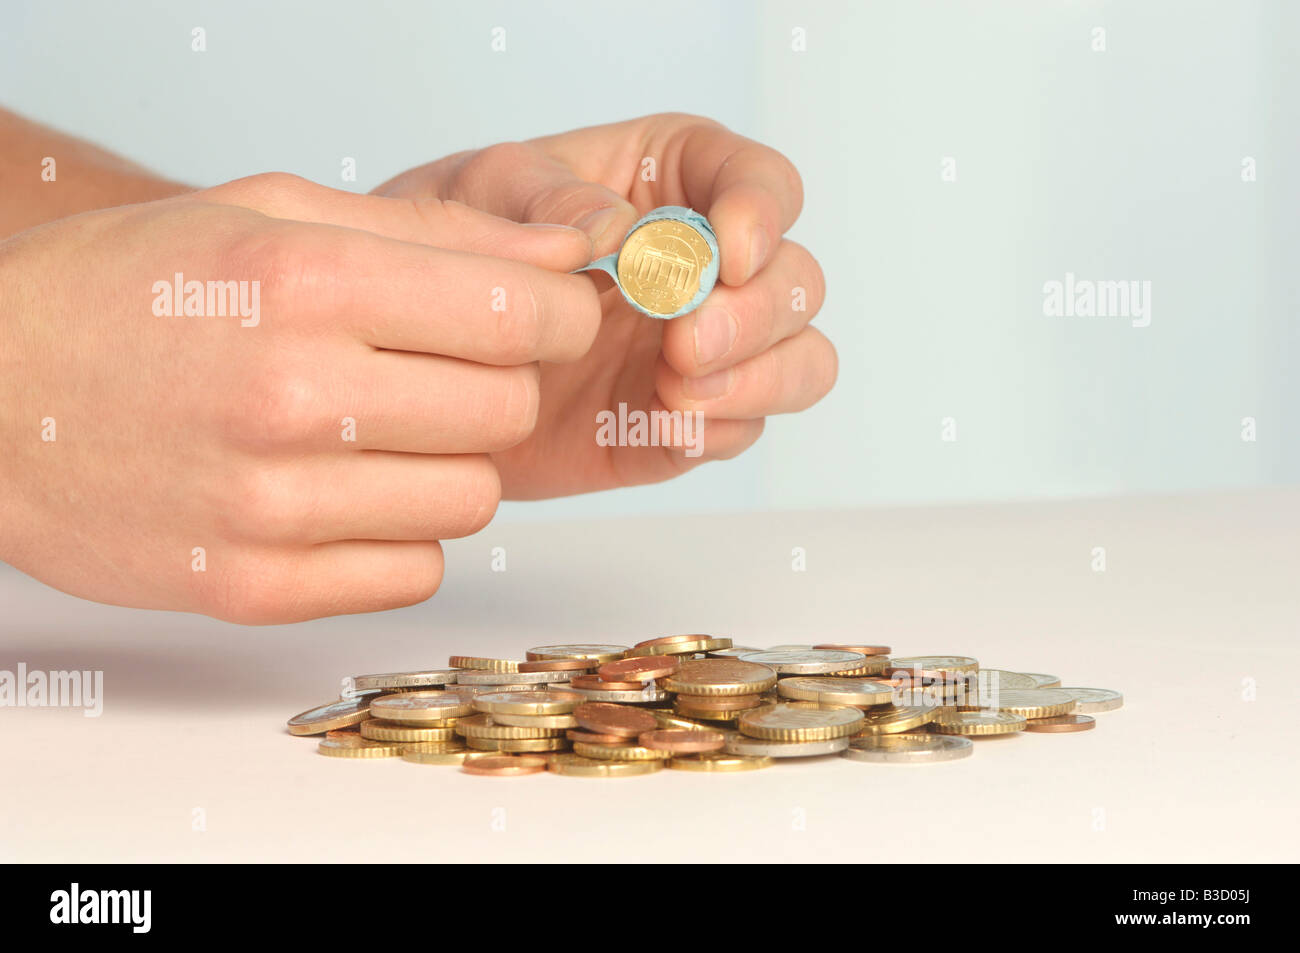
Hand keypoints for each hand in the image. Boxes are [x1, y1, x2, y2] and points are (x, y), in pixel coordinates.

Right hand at [0, 174, 599, 621]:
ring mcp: (274, 506)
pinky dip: (400, 533)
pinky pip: (416, 570)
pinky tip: (342, 493)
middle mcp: (294, 397)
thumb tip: (569, 250)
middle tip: (431, 370)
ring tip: (377, 433)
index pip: (521, 313)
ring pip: (475, 499)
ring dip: (449, 462)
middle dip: (496, 384)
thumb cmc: (129, 294)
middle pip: (509, 409)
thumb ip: (433, 232)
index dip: (557, 314)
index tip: (542, 315)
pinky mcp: (258, 588)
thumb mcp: (268, 215)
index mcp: (304, 283)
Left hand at [374, 113, 833, 498]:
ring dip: (761, 376)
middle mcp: (706, 266)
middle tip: (687, 343)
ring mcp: (704, 348)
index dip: (764, 215)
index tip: (727, 254)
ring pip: (802, 360)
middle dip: (758, 314)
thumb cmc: (451, 252)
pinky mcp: (683, 419)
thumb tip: (608, 221)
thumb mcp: (475, 195)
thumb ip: (539, 196)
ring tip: (679, 388)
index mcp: (672, 183)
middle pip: (798, 280)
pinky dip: (722, 429)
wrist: (417, 361)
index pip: (762, 183)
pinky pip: (746, 427)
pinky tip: (668, 422)